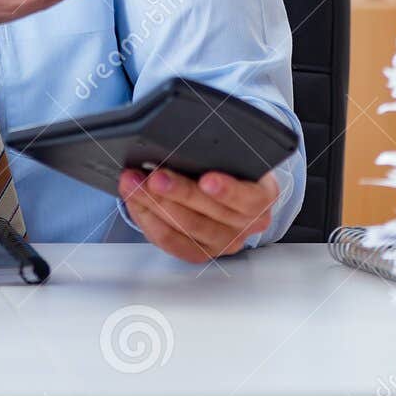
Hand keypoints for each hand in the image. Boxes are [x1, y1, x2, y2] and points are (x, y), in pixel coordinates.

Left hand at [120, 167, 278, 263]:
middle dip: (177, 193)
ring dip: (154, 204)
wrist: (230, 187)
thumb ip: (218, 152)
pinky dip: (149, 221)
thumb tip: (185, 142)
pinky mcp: (200, 252)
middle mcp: (246, 225)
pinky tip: (136, 203)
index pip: (248, 198)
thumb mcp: (234, 154)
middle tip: (154, 177)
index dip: (227, 190)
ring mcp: (223, 242)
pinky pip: (171, 242)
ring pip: (186, 227)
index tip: (206, 179)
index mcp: (261, 196)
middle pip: (210, 214)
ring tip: (134, 184)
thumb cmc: (230, 166)